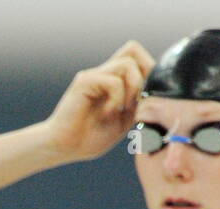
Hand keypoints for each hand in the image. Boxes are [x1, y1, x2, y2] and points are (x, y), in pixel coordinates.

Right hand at [42, 40, 153, 161]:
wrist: (62, 147)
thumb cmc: (89, 139)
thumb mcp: (124, 121)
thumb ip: (138, 103)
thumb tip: (156, 92)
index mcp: (112, 81)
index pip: (137, 58)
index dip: (148, 73)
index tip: (143, 100)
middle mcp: (102, 73)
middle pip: (133, 49)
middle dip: (144, 74)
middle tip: (137, 100)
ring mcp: (93, 75)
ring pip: (127, 64)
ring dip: (133, 88)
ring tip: (122, 109)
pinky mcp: (84, 82)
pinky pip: (113, 81)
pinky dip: (117, 100)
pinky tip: (108, 114)